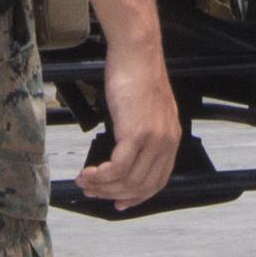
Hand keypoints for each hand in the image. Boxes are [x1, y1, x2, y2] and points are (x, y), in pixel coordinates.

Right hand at [80, 42, 184, 207]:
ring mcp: (153, 139)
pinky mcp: (136, 133)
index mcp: (171, 138)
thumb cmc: (136, 75)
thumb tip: (122, 153)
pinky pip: (118, 168)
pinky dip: (101, 176)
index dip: (137, 196)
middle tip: (93, 192)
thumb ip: (140, 133)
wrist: (137, 54)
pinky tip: (88, 173)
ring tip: (84, 182)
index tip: (119, 202)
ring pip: (128, 181)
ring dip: (103, 187)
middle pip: (142, 186)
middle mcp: (166, 142)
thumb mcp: (144, 110)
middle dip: (114, 195)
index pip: (157, 180)